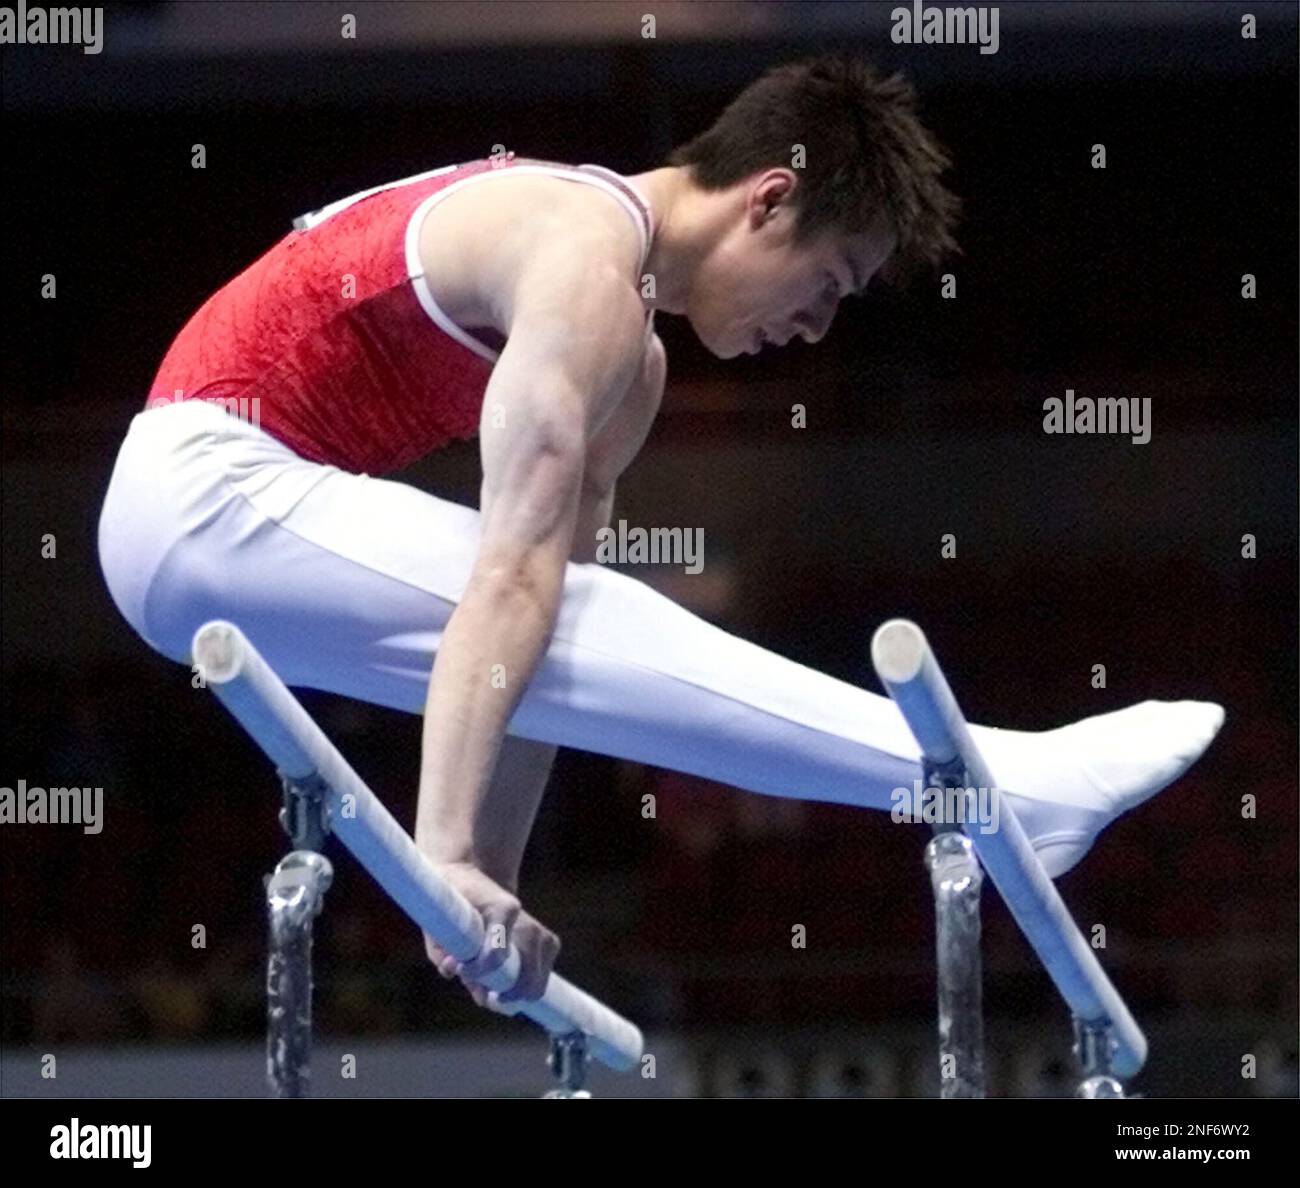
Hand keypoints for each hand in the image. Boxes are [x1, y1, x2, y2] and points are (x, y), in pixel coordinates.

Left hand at [421, 860, 560, 1006]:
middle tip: (483, 994)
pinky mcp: (549, 942)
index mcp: (503, 909)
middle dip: (503, 993)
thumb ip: (444, 955)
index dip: (478, 970)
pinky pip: (541, 978)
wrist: (475, 881)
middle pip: (526, 975)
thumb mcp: (440, 927)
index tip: (462, 972)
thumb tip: (454, 974)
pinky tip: (505, 979)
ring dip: (513, 992)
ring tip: (491, 986)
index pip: (497, 953)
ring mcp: (541, 932)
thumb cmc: (455, 907)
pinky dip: (524, 987)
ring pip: (536, 982)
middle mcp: (527, 921)